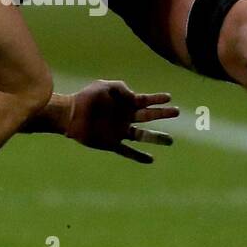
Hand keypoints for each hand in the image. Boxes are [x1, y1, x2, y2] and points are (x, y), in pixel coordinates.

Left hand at [64, 80, 178, 163]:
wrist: (70, 114)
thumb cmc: (86, 98)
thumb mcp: (105, 86)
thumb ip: (122, 89)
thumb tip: (136, 97)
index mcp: (124, 103)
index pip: (145, 101)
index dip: (157, 99)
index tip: (169, 97)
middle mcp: (125, 117)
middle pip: (148, 117)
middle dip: (163, 114)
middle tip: (177, 112)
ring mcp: (119, 131)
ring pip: (143, 135)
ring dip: (156, 138)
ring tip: (170, 141)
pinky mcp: (112, 143)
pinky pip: (128, 151)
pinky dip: (139, 156)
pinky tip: (150, 159)